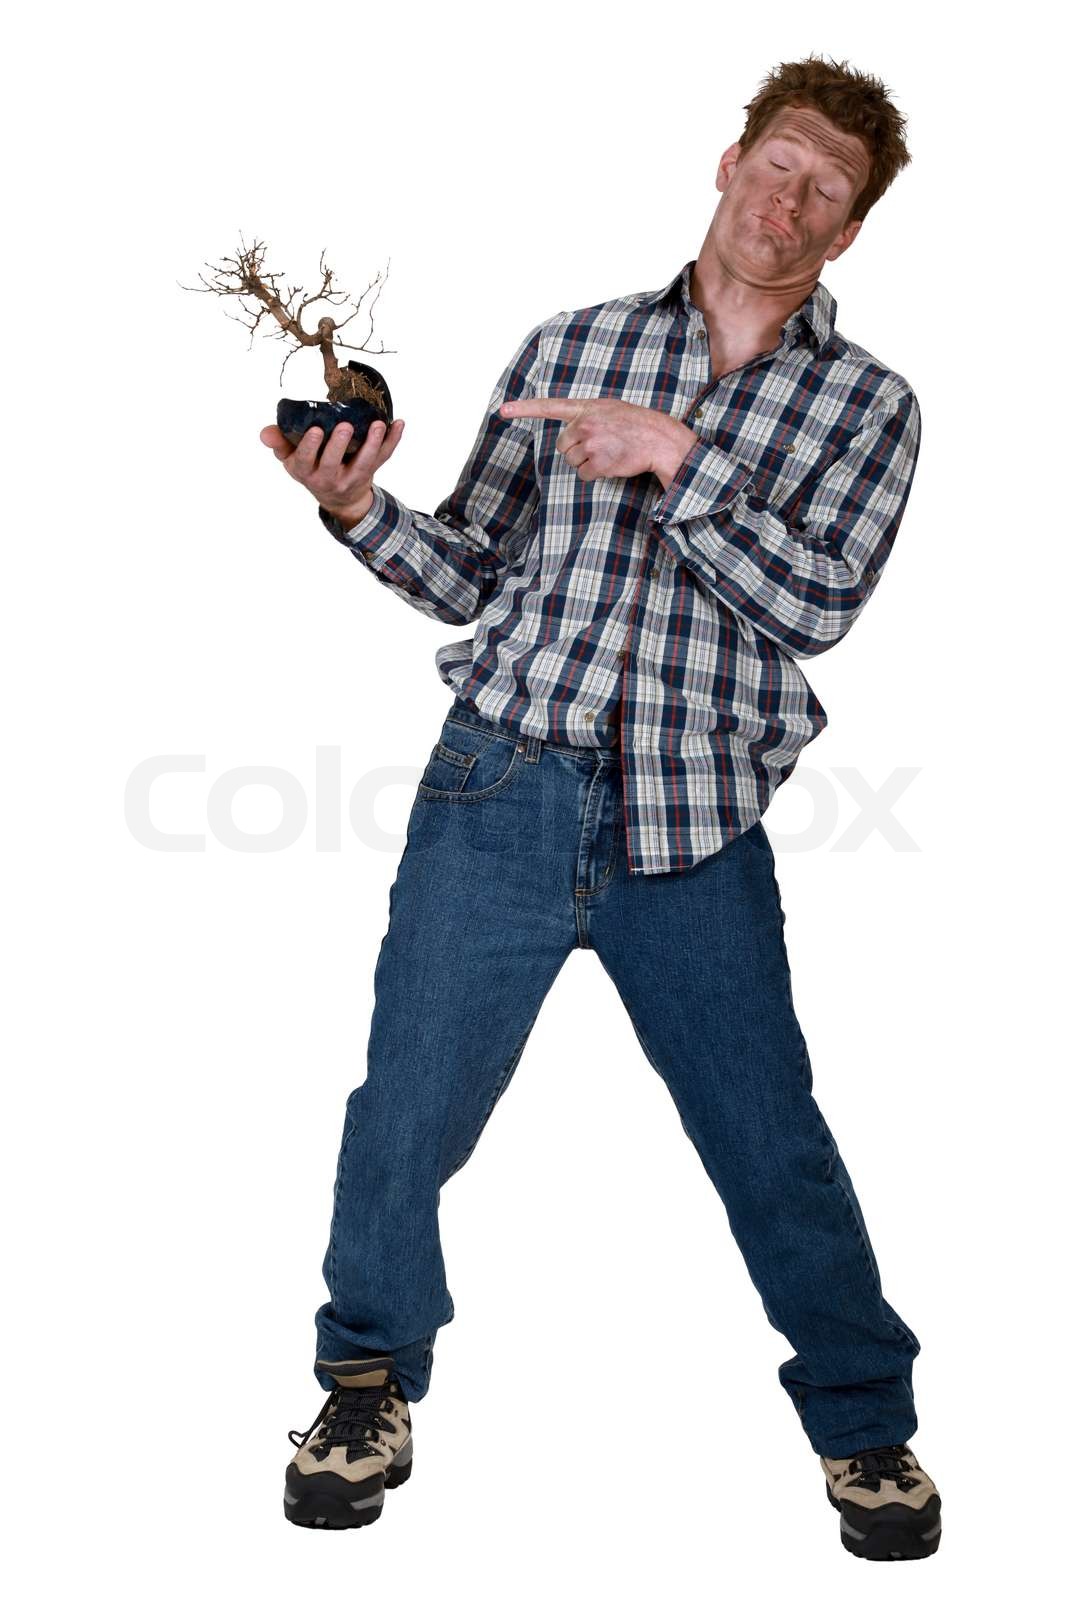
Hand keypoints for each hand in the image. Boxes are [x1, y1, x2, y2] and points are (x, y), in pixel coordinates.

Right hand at [260, 417, 405, 525]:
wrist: (340, 498)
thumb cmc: (312, 468)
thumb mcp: (292, 460)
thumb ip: (279, 443)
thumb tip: (266, 432)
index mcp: (306, 472)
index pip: (304, 461)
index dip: (309, 447)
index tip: (315, 430)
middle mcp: (328, 478)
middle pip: (333, 464)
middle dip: (339, 445)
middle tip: (345, 426)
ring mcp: (351, 477)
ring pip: (364, 463)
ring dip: (372, 443)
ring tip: (378, 424)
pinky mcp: (370, 472)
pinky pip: (383, 457)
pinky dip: (393, 441)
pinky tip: (399, 423)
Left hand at [498, 397, 694, 487]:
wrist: (658, 438)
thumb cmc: (634, 425)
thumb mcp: (608, 409)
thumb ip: (585, 416)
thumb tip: (568, 437)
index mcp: (585, 408)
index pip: (548, 406)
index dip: (523, 409)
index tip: (502, 410)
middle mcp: (584, 424)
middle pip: (562, 446)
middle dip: (576, 450)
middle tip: (599, 445)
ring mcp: (590, 444)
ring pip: (572, 462)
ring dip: (587, 463)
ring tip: (609, 452)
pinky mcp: (598, 463)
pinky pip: (584, 475)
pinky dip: (596, 474)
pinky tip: (612, 463)